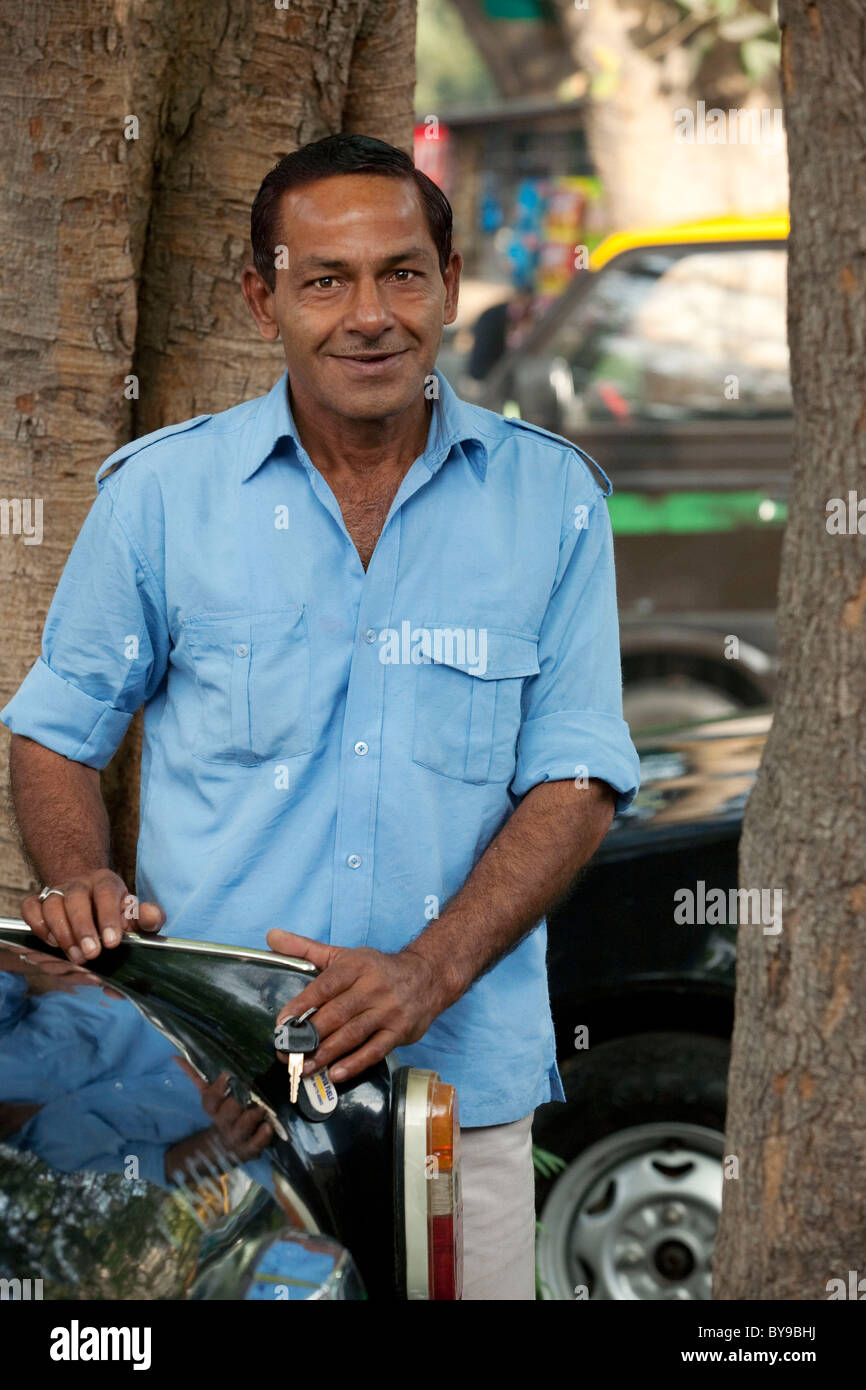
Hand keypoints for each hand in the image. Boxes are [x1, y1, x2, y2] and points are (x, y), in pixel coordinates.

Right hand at [21, 869, 164, 962]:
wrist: (89, 900)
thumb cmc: (117, 914)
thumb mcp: (136, 915)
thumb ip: (148, 917)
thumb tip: (152, 918)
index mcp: (107, 883)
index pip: (106, 893)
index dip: (108, 917)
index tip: (112, 943)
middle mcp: (80, 884)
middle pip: (76, 898)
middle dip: (83, 929)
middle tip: (91, 955)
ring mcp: (57, 892)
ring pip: (52, 905)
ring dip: (62, 933)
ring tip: (75, 957)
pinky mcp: (39, 902)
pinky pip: (30, 908)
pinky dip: (38, 925)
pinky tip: (52, 943)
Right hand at [173, 1061, 272, 1162]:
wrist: (225, 1147)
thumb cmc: (223, 1113)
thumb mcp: (210, 1097)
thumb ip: (197, 1077)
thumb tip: (176, 1057)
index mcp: (214, 1110)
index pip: (211, 1099)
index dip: (218, 1088)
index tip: (228, 1074)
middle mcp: (224, 1123)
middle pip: (228, 1111)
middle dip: (239, 1101)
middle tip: (250, 1092)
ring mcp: (236, 1137)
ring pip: (243, 1127)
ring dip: (253, 1115)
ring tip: (262, 1108)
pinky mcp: (249, 1150)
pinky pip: (256, 1144)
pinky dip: (263, 1136)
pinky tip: (268, 1126)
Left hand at [268, 930, 449, 1084]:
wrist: (427, 976)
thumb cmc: (376, 968)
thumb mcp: (343, 955)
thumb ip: (305, 948)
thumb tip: (271, 935)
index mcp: (356, 966)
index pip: (325, 986)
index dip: (302, 1005)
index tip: (283, 1022)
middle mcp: (373, 986)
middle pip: (336, 1014)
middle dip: (309, 1036)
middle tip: (286, 1052)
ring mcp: (388, 1010)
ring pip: (353, 1034)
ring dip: (326, 1053)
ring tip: (304, 1067)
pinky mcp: (400, 1031)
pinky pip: (375, 1050)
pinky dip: (355, 1063)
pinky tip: (335, 1073)